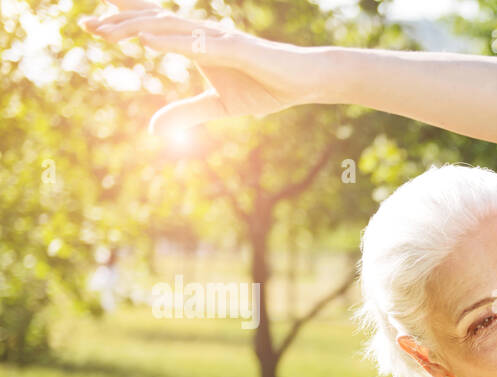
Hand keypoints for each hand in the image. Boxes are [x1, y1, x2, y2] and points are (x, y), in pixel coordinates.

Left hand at [79, 1, 321, 135]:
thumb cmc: (266, 86)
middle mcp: (202, 34)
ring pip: (168, 27)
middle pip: (152, 21)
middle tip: (86, 25)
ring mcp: (218, 39)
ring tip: (108, 31)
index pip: (152, 26)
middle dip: (118, 20)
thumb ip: (186, 114)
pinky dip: (170, 41)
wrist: (304, 81)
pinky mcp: (236, 48)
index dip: (122, 21)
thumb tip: (152, 130)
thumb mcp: (220, 107)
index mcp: (196, 44)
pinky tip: (147, 41)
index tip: (92, 25)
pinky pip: (198, 44)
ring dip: (136, 27)